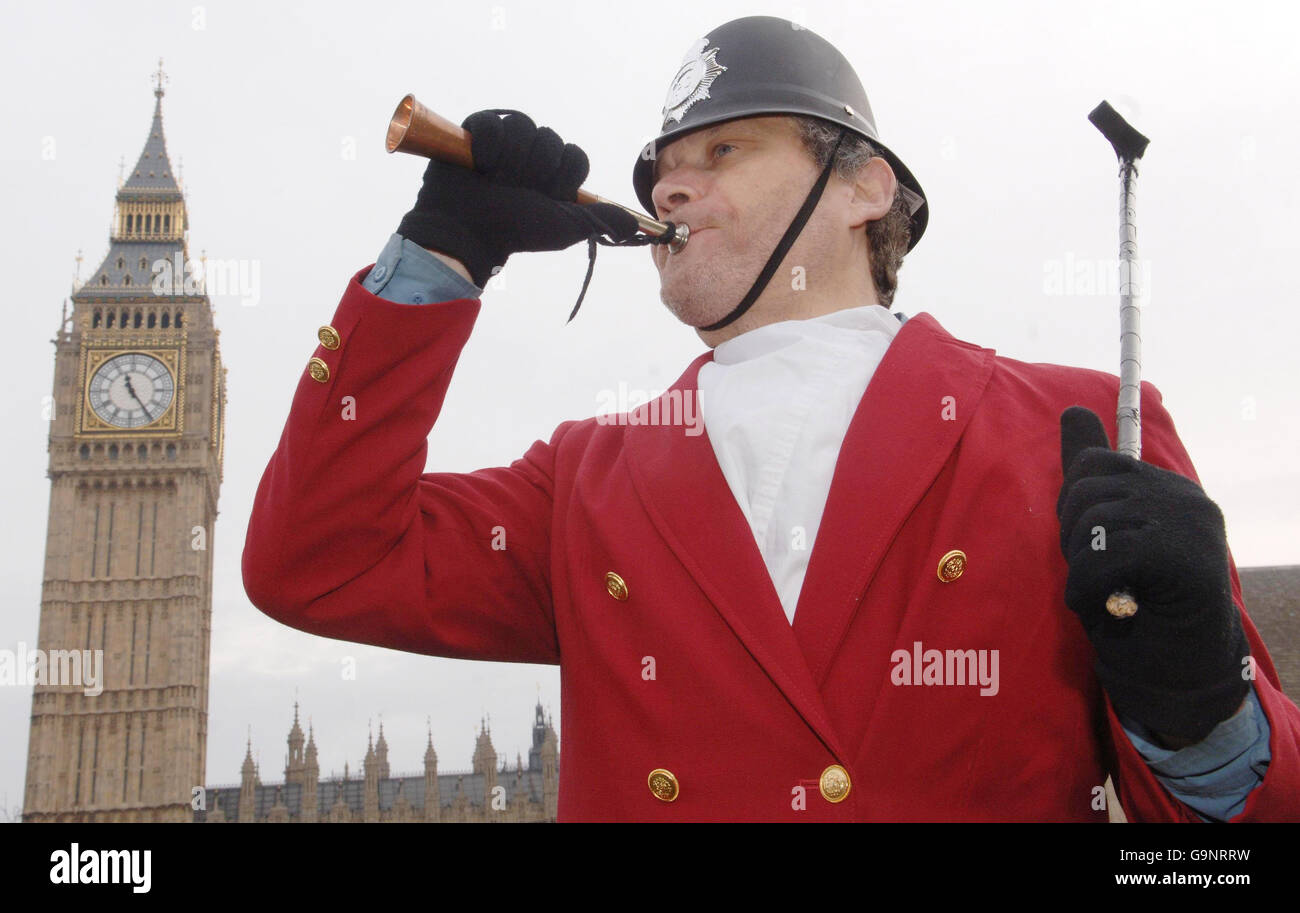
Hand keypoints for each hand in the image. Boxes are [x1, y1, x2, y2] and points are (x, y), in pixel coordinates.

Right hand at [396, 109, 637, 286]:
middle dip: (537, 169)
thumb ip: (600, 219)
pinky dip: (488, 144)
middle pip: (551, 140)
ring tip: (496, 179)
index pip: (575, 156)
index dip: (564, 177)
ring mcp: (505, 141)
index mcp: (553, 174)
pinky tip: (481, 165)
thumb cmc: (516, 231)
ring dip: (513, 159)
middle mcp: (531, 155)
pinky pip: (494, 122)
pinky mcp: (477, 130)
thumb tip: (635, 226)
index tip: (548, 196)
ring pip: (524, 127)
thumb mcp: (565, 227)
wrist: (470, 231)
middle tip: (517, 189)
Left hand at [1056, 406, 1249, 742]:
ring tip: (1103, 593)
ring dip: (1081, 569)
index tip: (1088, 544)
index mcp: (1165, 488)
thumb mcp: (1103, 535)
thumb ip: (1088, 476)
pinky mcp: (1185, 555)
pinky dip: (1089, 587)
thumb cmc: (1135, 604)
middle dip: (1073, 535)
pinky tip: (1104, 605)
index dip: (1073, 504)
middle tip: (1094, 575)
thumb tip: (1072, 408)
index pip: (1095, 463)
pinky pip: (1106, 554)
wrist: (1179, 672)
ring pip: (1094, 521)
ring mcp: (1190, 524)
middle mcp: (1184, 497)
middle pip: (1087, 487)